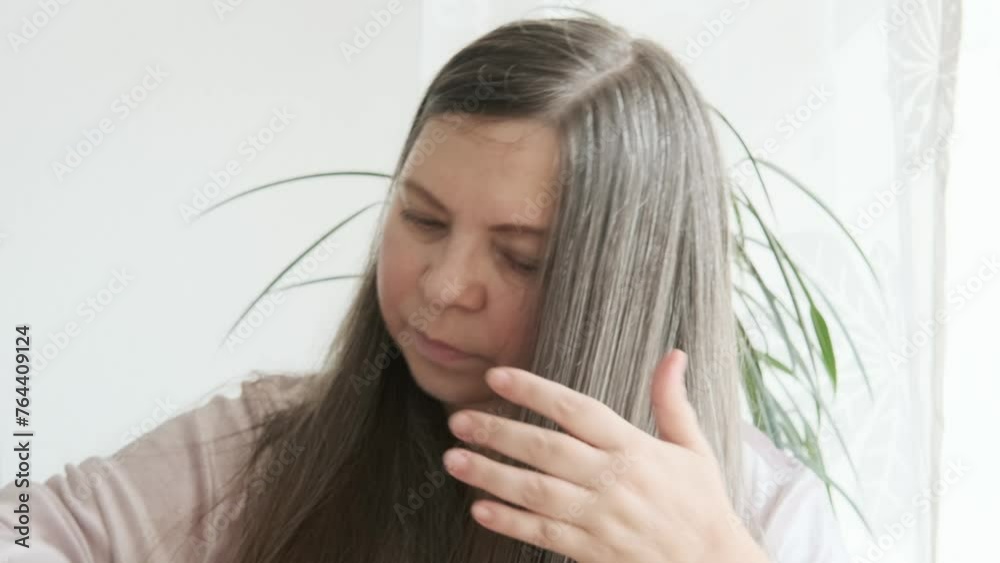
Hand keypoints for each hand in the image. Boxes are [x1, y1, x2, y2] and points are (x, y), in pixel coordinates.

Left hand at [442, 349, 768, 562]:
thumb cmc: (701, 502)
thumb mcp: (693, 448)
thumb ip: (672, 401)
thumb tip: (674, 355)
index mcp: (634, 448)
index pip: (576, 410)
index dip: (534, 391)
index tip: (496, 377)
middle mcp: (613, 479)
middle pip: (546, 450)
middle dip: (498, 433)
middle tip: (458, 420)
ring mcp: (600, 517)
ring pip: (536, 493)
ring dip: (491, 475)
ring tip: (454, 460)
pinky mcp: (592, 550)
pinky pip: (543, 534)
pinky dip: (510, 522)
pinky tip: (480, 509)